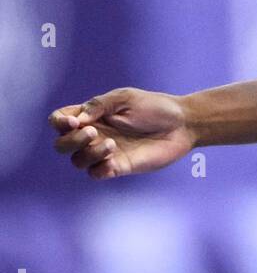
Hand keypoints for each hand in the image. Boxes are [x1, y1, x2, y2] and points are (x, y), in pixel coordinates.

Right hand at [48, 87, 194, 179]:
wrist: (183, 124)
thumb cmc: (155, 107)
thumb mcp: (125, 98)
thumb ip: (99, 105)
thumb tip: (77, 119)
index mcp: (91, 116)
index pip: (59, 121)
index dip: (59, 122)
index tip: (74, 121)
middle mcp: (94, 135)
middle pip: (62, 145)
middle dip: (71, 141)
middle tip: (93, 132)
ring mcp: (106, 153)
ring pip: (78, 161)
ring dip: (88, 153)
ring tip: (111, 144)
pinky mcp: (120, 167)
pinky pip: (97, 174)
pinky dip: (98, 169)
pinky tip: (112, 160)